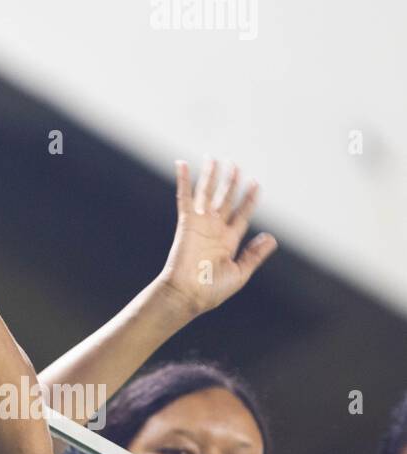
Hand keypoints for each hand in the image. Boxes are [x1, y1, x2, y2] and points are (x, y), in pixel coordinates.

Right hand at [156, 158, 277, 318]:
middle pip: (224, 199)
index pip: (241, 213)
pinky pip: (184, 198)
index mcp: (228, 240)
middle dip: (230, 182)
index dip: (249, 199)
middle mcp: (214, 229)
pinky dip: (183, 181)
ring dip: (210, 176)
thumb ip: (254, 254)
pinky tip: (182, 165)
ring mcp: (200, 224)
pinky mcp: (186, 223)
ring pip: (206, 194)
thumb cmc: (212, 289)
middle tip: (235, 164)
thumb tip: (271, 238)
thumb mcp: (241, 272)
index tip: (256, 183)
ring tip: (214, 159)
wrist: (188, 294)